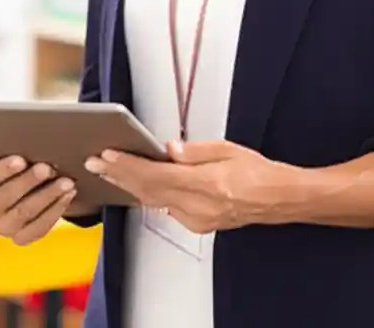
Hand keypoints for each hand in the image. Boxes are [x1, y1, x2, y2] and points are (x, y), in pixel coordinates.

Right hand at [0, 156, 90, 245]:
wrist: (29, 186)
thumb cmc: (18, 164)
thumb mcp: (11, 155)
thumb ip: (15, 151)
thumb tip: (35, 144)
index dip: (1, 171)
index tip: (21, 160)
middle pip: (4, 199)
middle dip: (28, 182)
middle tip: (48, 168)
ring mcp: (2, 228)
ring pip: (23, 213)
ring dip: (47, 196)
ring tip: (66, 181)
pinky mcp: (21, 238)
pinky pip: (38, 228)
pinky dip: (55, 210)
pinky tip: (68, 195)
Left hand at [85, 140, 298, 232]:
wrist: (278, 199)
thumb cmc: (258, 173)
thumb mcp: (227, 150)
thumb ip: (195, 151)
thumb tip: (168, 149)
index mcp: (207, 184)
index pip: (156, 175)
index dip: (128, 165)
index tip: (108, 156)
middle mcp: (199, 206)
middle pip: (147, 190)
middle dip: (118, 175)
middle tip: (95, 162)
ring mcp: (197, 219)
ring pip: (153, 201)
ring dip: (128, 186)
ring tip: (107, 171)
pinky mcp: (198, 225)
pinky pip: (165, 209)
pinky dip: (147, 195)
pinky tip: (135, 185)